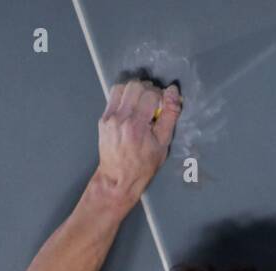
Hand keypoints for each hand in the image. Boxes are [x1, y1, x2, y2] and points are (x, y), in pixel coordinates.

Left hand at [96, 79, 181, 205]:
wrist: (118, 179)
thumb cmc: (143, 165)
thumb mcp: (163, 143)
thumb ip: (170, 115)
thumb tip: (173, 92)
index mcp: (136, 125)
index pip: (151, 93)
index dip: (161, 95)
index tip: (163, 104)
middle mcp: (120, 118)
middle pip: (136, 86)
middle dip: (148, 90)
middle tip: (154, 102)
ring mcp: (109, 118)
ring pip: (122, 87)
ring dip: (135, 90)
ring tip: (142, 102)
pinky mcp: (103, 119)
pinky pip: (114, 96)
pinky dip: (125, 97)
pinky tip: (131, 108)